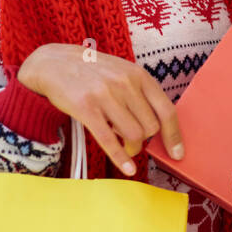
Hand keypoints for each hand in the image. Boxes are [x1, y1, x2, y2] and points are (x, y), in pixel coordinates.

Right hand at [17, 43, 183, 175]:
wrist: (53, 63)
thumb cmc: (94, 72)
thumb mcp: (123, 73)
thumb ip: (141, 94)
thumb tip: (159, 126)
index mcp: (139, 75)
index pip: (167, 110)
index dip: (174, 135)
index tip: (178, 153)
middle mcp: (125, 84)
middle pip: (151, 127)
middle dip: (146, 141)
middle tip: (134, 141)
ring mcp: (105, 95)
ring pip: (133, 135)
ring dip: (133, 148)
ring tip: (125, 146)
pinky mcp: (85, 108)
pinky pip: (109, 140)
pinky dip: (121, 158)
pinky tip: (127, 169)